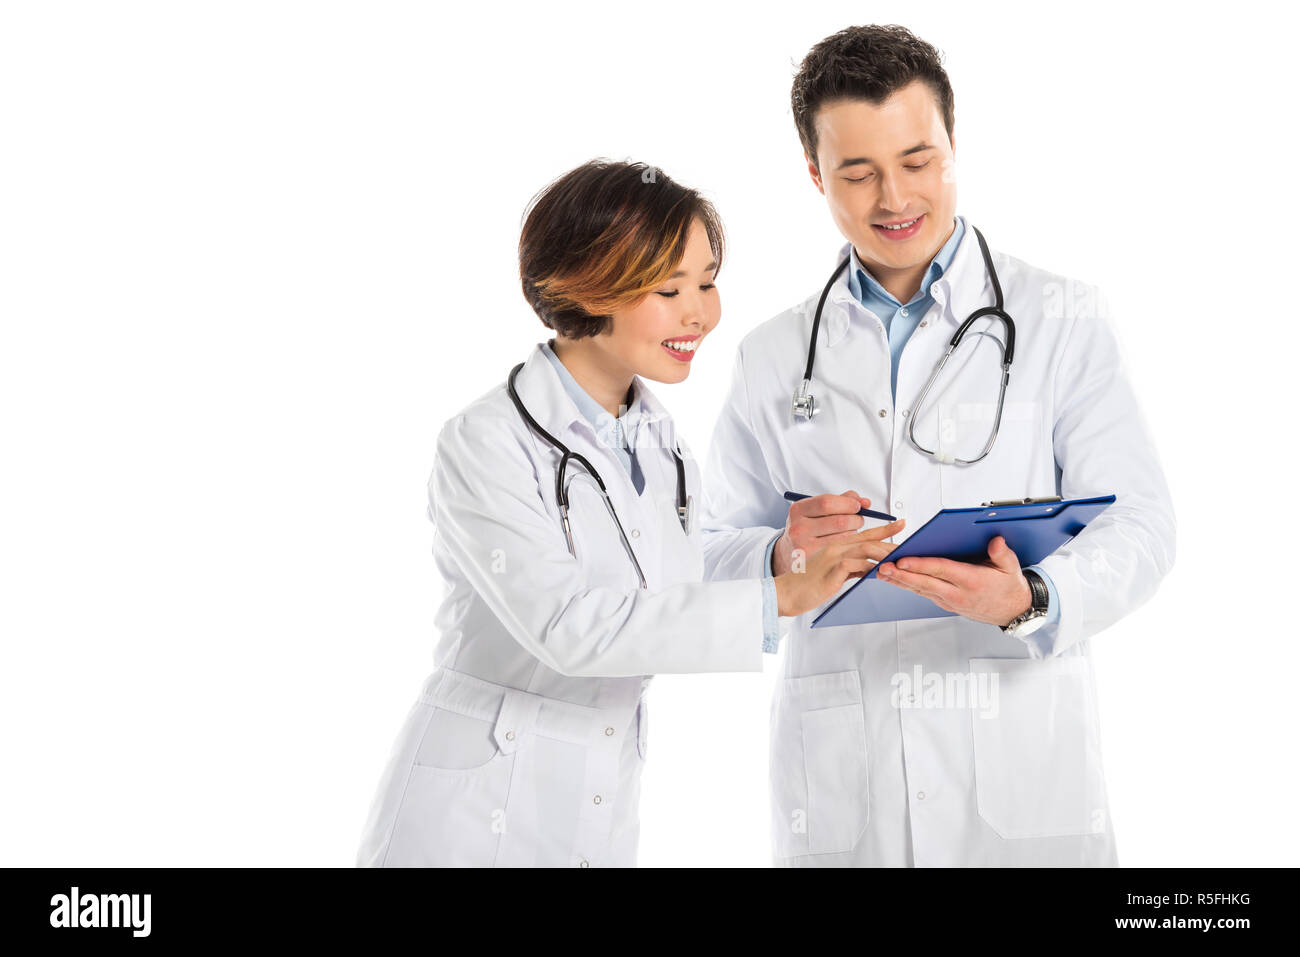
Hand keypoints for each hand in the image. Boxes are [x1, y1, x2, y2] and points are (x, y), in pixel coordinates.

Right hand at [772, 490, 883, 575]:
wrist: (786, 555)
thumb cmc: (807, 530)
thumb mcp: (814, 512)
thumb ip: (839, 501)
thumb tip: (865, 502)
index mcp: (798, 510)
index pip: (827, 502)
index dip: (847, 503)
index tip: (857, 506)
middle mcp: (798, 528)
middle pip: (840, 521)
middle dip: (856, 519)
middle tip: (858, 521)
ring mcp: (805, 546)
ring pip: (844, 537)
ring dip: (854, 534)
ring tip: (850, 534)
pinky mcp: (814, 562)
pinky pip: (842, 552)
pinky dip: (851, 547)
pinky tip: (848, 546)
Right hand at [774, 519, 904, 616]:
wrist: (786, 593)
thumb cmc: (806, 583)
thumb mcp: (830, 570)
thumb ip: (849, 565)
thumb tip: (869, 568)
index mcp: (834, 544)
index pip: (863, 532)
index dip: (883, 528)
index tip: (900, 524)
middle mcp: (834, 545)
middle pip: (868, 538)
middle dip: (891, 538)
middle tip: (910, 541)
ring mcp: (833, 556)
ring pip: (866, 548)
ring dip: (886, 552)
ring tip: (901, 557)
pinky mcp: (833, 569)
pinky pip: (859, 564)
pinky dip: (873, 567)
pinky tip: (884, 571)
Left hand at [875, 535, 1032, 626]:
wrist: (1013, 611)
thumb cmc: (1009, 586)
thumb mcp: (1011, 567)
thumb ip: (1002, 553)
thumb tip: (995, 541)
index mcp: (972, 581)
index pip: (942, 571)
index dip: (921, 566)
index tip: (903, 561)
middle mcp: (958, 593)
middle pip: (925, 583)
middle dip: (902, 576)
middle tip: (883, 568)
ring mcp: (950, 601)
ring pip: (920, 590)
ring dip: (899, 581)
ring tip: (881, 572)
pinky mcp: (945, 603)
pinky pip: (923, 593)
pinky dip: (908, 586)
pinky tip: (894, 579)